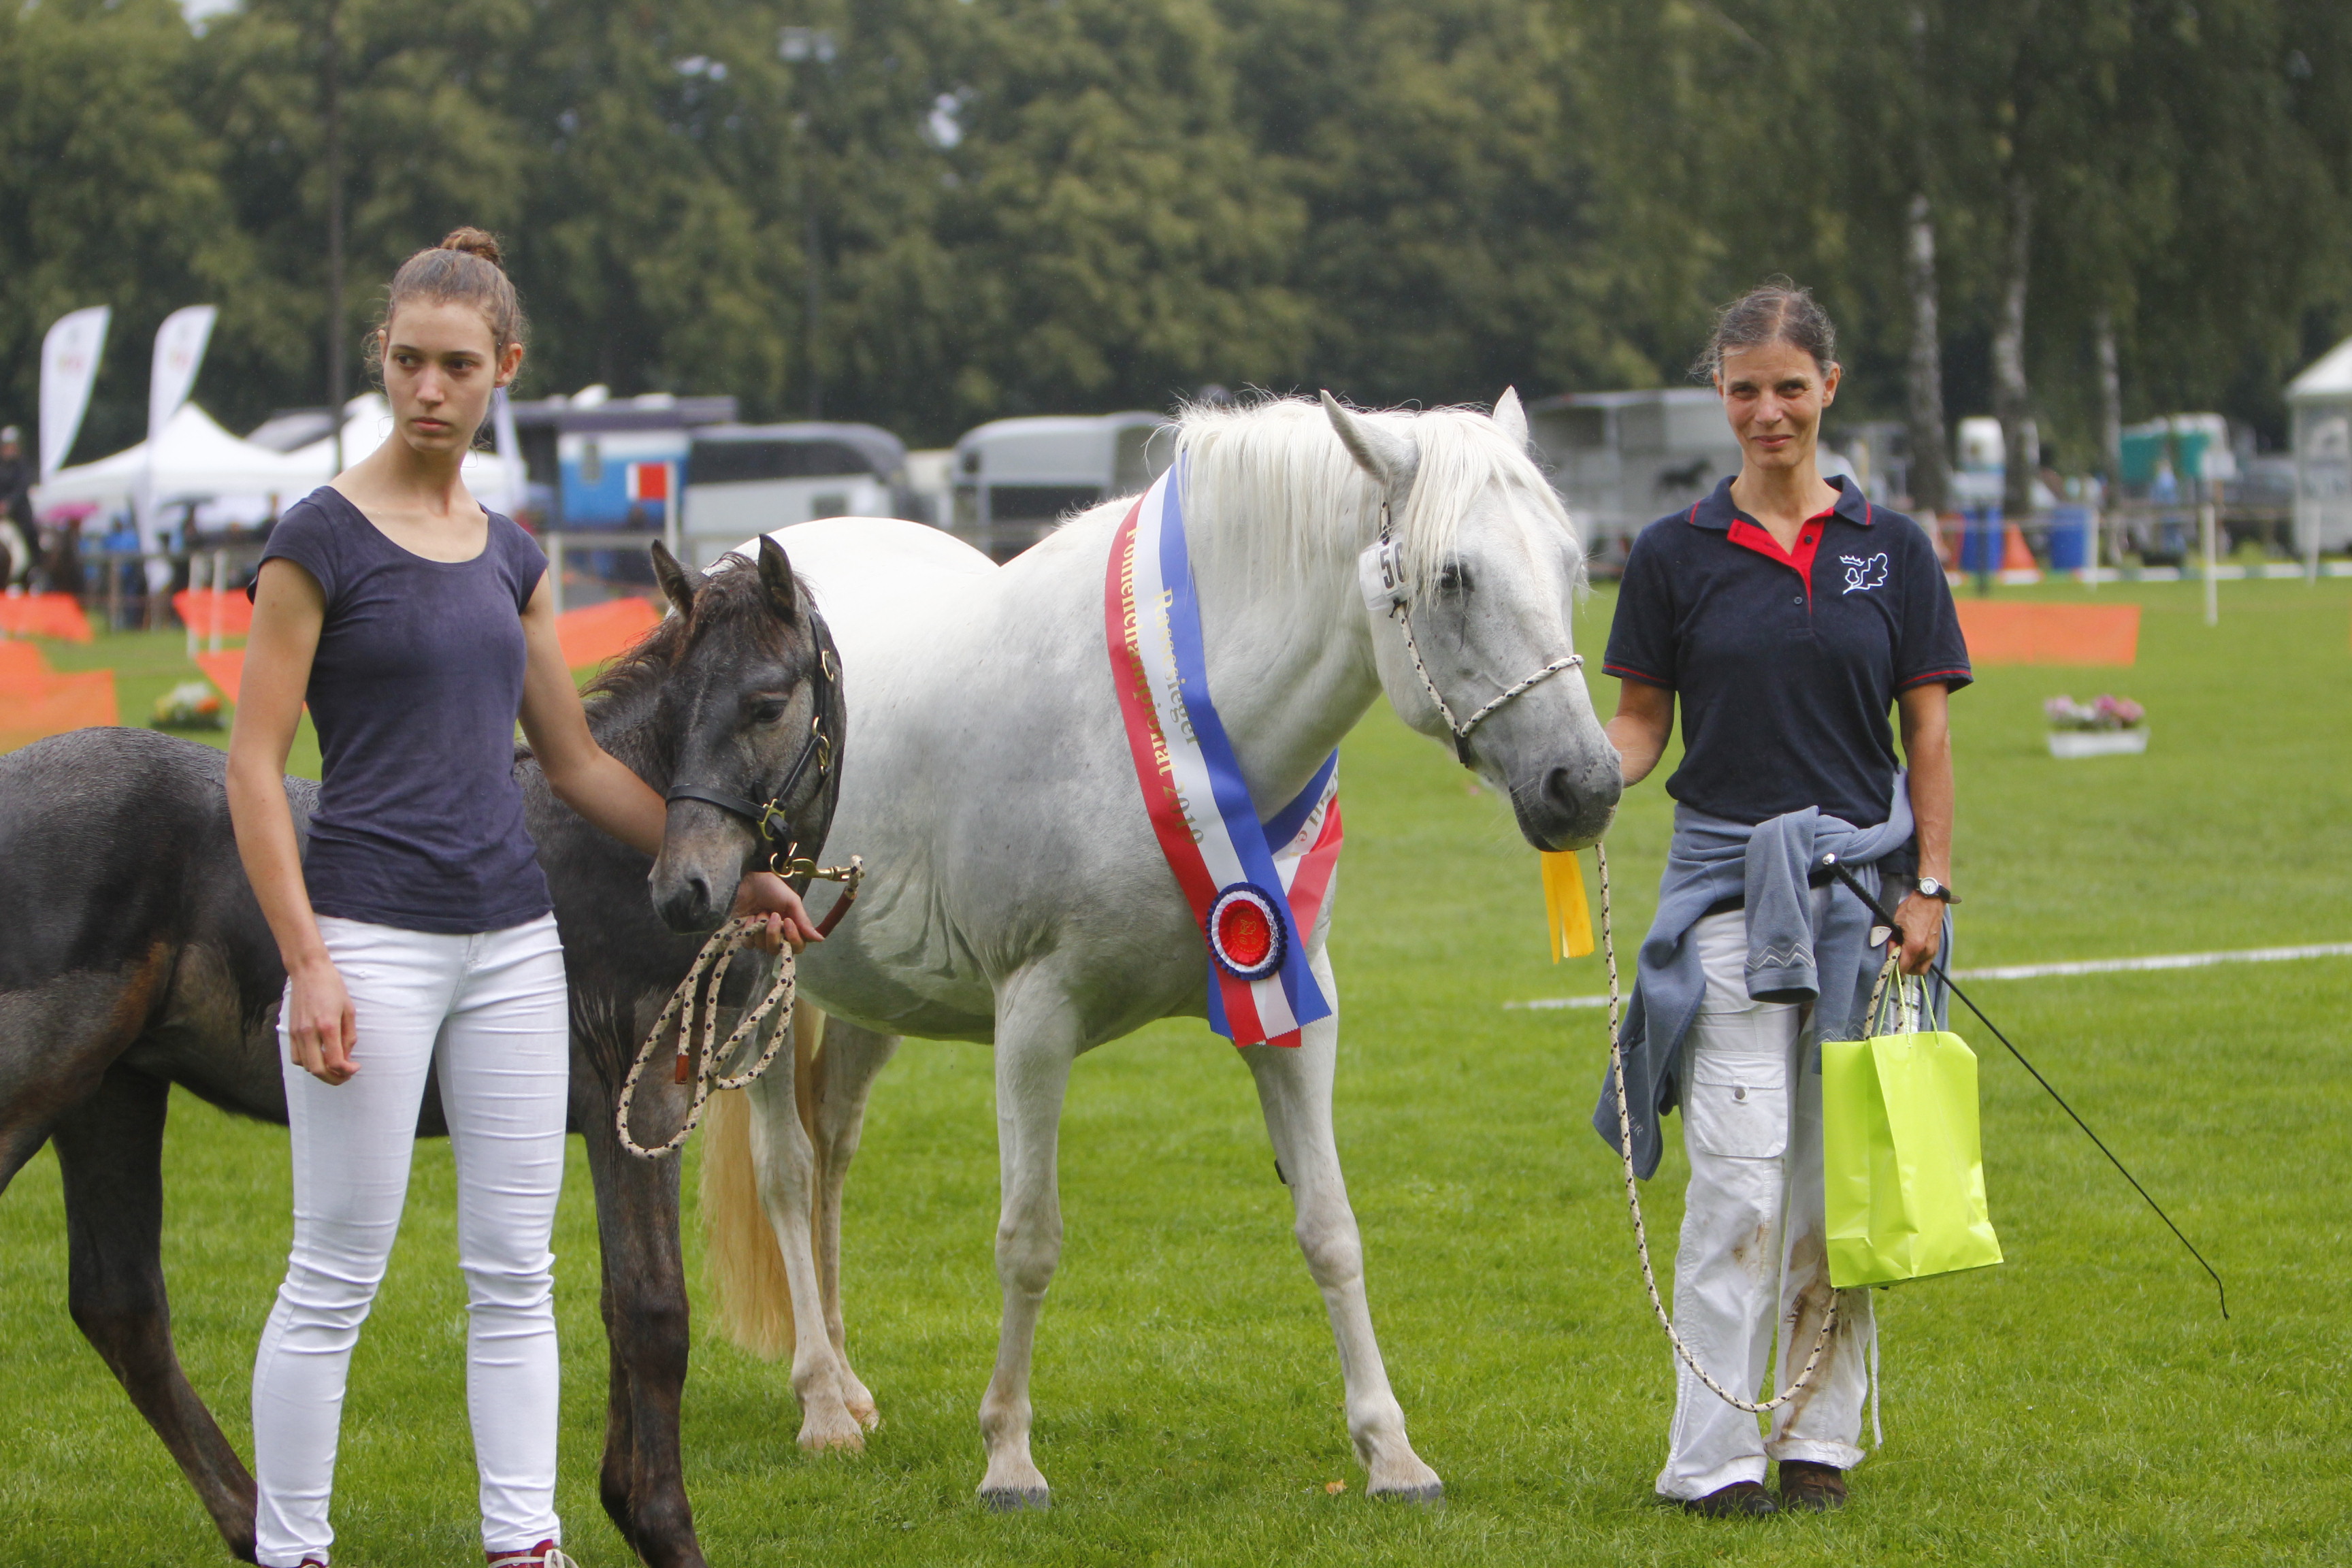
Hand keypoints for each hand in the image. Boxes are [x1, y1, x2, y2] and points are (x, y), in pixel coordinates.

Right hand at [286, 955, 357, 1084]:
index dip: (346, 1071)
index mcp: (327, 1026)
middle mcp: (309, 1032)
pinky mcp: (290, 1031)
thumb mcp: (348, 1010)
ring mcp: (297, 1033)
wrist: (308, 972)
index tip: (355, 1068)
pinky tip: (319, 1059)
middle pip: (317, 1070)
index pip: (335, 1061)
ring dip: (320, 1072)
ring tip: (334, 1069)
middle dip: (334, 1079)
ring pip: (305, 1066)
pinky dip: (308, 1063)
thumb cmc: (332, 987)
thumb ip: (348, 1036)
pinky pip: (296, 1057)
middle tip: (346, 1075)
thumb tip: (347, 1057)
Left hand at [733, 871, 822, 954]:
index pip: (797, 947)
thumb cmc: (775, 889)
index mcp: (791, 929)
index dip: (793, 938)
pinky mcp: (746, 934)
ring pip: (761, 947)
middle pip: (776, 949)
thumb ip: (804, 922)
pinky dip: (748, 931)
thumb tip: (820, 939)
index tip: (787, 921)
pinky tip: (749, 918)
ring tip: (759, 912)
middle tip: (772, 914)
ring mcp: (760, 936)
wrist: (754, 879)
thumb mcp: (793, 902)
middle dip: (773, 932)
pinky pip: (748, 943)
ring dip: (760, 928)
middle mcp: (777, 936)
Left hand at [1892, 890, 1943, 976]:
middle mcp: (1927, 950)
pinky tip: (1912, 947)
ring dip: (1911, 963)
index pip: (1903, 968)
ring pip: (1921, 967)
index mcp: (1915, 945)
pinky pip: (1927, 960)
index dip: (1894, 967)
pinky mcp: (1937, 946)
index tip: (1889, 961)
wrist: (1931, 898)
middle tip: (1896, 955)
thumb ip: (1891, 939)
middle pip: (1913, 971)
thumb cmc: (1912, 908)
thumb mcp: (1895, 922)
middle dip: (1903, 967)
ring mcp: (1934, 949)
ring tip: (1904, 950)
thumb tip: (1890, 951)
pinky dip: (1919, 959)